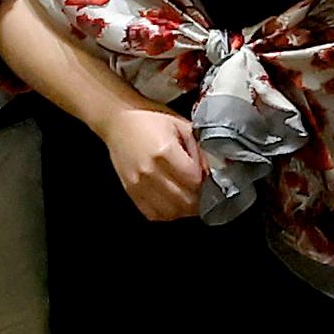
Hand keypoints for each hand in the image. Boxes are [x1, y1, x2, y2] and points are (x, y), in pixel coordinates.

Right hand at [102, 101, 209, 221]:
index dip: (208, 182)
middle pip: (184, 200)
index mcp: (164, 151)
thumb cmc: (151, 119)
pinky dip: (168, 213)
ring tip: (193, 200)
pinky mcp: (130, 191)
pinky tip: (175, 203)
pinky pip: (153, 213)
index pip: (194, 180)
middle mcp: (150, 171)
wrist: (118, 120)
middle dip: (201, 200)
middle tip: (208, 193)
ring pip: (170, 212)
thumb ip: (199, 149)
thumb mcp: (181, 126)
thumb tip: (215, 170)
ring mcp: (138, 183)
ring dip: (186, 210)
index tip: (214, 179)